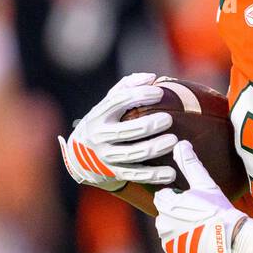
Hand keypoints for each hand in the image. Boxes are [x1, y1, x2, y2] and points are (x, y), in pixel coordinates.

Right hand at [58, 73, 177, 190]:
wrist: (79, 158)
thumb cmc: (103, 123)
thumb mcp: (106, 104)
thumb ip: (126, 87)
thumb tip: (151, 77)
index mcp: (99, 115)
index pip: (118, 101)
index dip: (139, 96)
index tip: (159, 93)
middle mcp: (100, 136)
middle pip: (126, 131)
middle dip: (149, 125)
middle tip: (169, 119)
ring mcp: (107, 156)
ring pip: (133, 154)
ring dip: (155, 148)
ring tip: (174, 141)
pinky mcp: (116, 173)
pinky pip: (137, 175)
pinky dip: (155, 176)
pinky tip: (172, 173)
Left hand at [154, 140, 252, 252]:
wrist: (234, 242)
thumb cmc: (220, 210)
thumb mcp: (206, 184)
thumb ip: (190, 164)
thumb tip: (180, 143)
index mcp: (166, 206)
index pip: (165, 197)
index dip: (180, 198)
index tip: (195, 201)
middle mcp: (162, 227)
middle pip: (167, 217)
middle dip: (179, 216)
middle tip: (202, 216)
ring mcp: (170, 246)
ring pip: (173, 235)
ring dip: (184, 233)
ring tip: (204, 230)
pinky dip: (190, 249)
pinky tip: (204, 244)